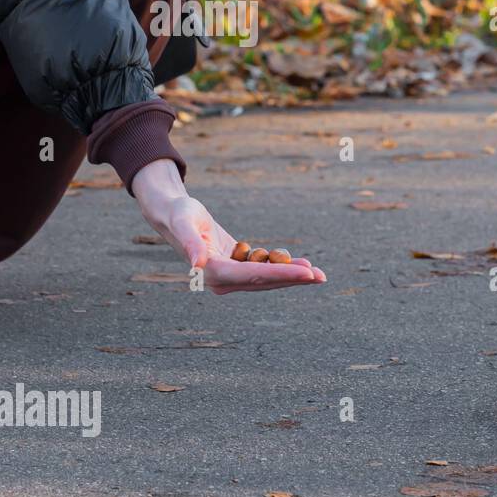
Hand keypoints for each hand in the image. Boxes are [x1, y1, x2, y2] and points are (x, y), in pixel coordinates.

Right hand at [132, 159, 325, 293]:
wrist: (174, 215)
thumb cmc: (179, 214)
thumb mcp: (183, 223)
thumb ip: (190, 243)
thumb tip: (197, 264)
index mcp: (213, 272)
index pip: (255, 276)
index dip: (282, 274)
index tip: (307, 273)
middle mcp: (222, 281)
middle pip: (265, 281)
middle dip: (294, 279)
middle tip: (322, 276)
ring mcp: (230, 277)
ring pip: (267, 279)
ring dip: (292, 276)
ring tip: (318, 272)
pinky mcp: (236, 269)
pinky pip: (264, 271)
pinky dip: (282, 268)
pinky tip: (301, 265)